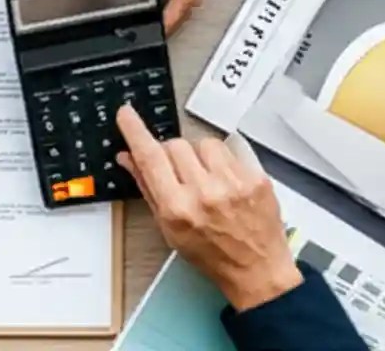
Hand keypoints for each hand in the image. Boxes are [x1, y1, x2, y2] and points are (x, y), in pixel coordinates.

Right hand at [115, 106, 301, 310]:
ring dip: (200, 155)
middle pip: (175, 145)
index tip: (127, 114)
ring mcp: (233, 183)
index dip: (135, 131)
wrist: (257, 270)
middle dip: (172, 155)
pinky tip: (226, 182)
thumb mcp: (169, 229)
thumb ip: (148, 188)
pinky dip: (224, 162)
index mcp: (177, 208)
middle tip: (180, 174)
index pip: (150, 157)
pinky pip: (231, 151)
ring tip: (207, 178)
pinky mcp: (255, 178)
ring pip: (204, 143)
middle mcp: (204, 193)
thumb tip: (129, 157)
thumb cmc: (211, 255)